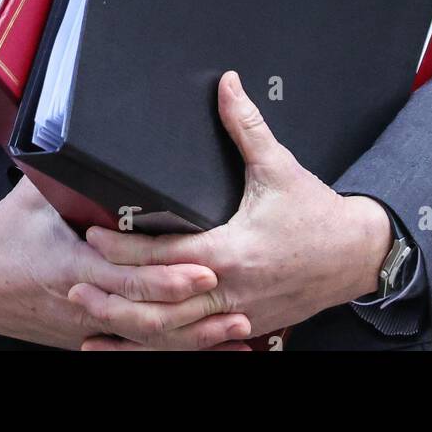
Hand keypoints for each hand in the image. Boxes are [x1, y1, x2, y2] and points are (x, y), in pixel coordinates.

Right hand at [0, 171, 254, 349]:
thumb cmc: (2, 236)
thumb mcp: (32, 194)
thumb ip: (71, 172)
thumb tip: (94, 135)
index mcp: (74, 263)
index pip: (129, 275)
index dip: (169, 276)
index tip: (205, 267)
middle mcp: (85, 302)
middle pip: (148, 317)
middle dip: (195, 314)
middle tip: (235, 302)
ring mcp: (87, 326)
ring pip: (147, 342)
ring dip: (194, 339)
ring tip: (236, 330)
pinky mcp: (89, 336)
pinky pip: (138, 348)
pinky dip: (175, 350)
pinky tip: (207, 348)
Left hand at [69, 71, 392, 348]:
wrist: (356, 255)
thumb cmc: (316, 215)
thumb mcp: (279, 166)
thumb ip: (246, 125)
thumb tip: (226, 83)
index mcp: (233, 251)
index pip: (165, 256)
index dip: (124, 250)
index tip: (92, 236)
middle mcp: (229, 290)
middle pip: (160, 305)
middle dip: (114, 297)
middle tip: (74, 282)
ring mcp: (235, 316)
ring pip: (172, 334)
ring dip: (128, 327)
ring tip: (89, 316)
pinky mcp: (240, 326)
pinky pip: (192, 344)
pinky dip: (157, 347)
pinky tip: (127, 345)